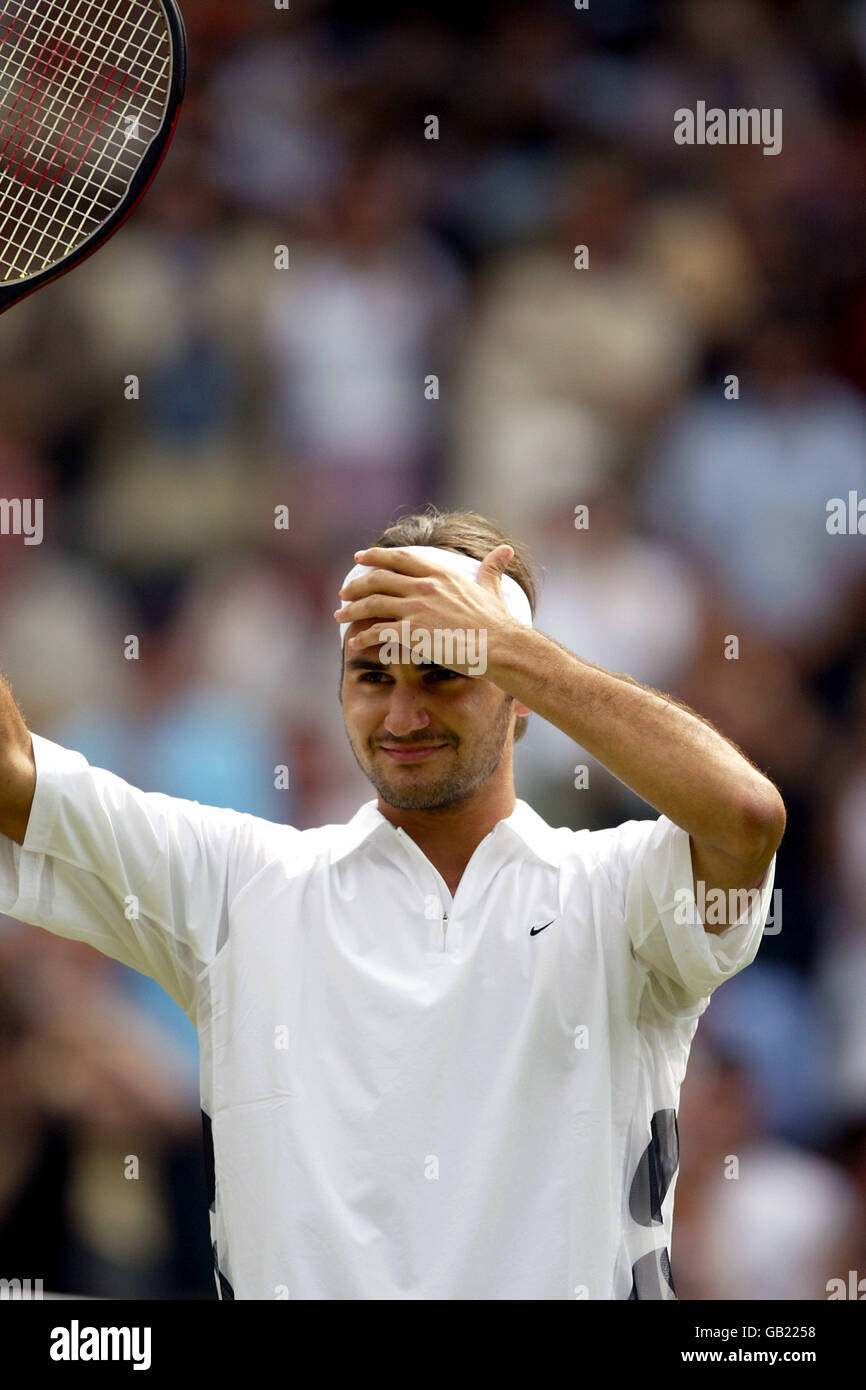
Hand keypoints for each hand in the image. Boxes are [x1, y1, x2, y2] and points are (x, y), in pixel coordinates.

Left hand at [334, 545, 517, 676]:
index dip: (375, 556)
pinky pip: (377, 632)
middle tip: (343, 593)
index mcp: (439, 573)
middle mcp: (423, 586)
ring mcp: (415, 608)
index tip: (359, 557)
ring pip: (371, 604)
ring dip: (351, 610)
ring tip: (339, 616)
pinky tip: (354, 642)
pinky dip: (362, 637)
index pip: (398, 558)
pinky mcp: (411, 633)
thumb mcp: (492, 588)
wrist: (499, 646)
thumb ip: (492, 568)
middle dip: (356, 585)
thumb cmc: (498, 622)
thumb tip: (504, 550)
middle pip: (378, 579)